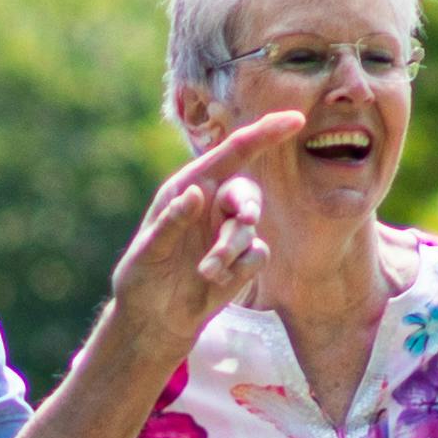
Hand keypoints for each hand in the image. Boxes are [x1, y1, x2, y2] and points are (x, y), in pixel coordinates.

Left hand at [104, 113, 305, 347]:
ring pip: (249, 229)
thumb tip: (196, 192)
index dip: (265, 134)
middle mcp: (213, 204)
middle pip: (246, 193)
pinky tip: (214, 281)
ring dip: (229, 251)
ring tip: (206, 272)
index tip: (295, 119)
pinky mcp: (243, 259)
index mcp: (189, 187)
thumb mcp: (148, 252)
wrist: (155, 317)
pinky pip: (257, 256)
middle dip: (246, 207)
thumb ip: (171, 222)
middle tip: (241, 219)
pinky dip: (238, 270)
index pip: (232, 153)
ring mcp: (229, 231)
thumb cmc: (142, 278)